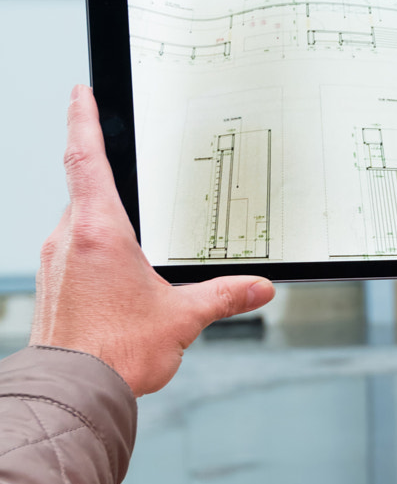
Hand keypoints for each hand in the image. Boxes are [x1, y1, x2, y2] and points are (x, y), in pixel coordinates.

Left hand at [32, 85, 273, 396]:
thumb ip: (224, 297)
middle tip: (132, 181)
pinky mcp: (52, 288)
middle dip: (111, 187)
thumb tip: (258, 288)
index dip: (84, 118)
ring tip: (133, 254)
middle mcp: (68, 239)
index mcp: (99, 231)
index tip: (82, 92)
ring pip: (78, 227)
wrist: (72, 391)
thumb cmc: (116, 353)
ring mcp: (54, 264)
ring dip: (103, 229)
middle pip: (85, 191)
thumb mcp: (182, 317)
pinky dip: (93, 257)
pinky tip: (116, 284)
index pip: (86, 156)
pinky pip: (72, 255)